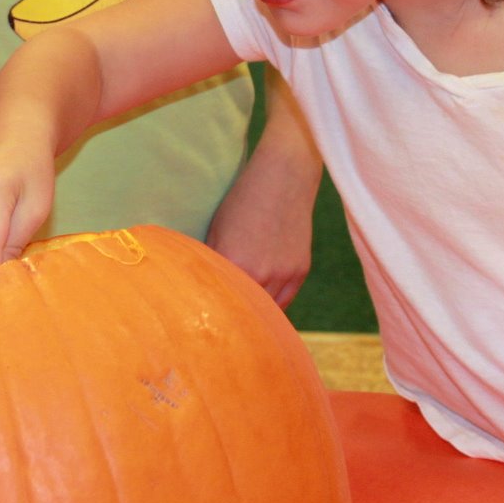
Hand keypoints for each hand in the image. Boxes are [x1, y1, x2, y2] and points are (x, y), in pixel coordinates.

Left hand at [206, 188, 313, 309]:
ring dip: (256, 312)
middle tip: (224, 322)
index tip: (206, 318)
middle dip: (235, 315)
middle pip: (246, 310)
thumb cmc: (242, 202)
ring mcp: (285, 274)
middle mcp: (261, 273)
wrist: (283, 180)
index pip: (221, 301)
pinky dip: (274, 303)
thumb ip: (212, 263)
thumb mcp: (217, 230)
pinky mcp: (300, 270)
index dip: (214, 310)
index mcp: (234, 263)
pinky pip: (286, 299)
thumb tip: (202, 288)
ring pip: (268, 310)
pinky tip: (262, 302)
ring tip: (243, 316)